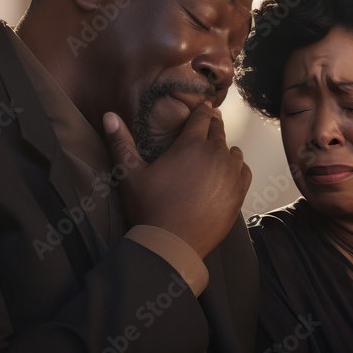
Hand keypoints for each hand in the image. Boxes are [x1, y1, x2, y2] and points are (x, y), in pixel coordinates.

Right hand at [103, 104, 251, 257]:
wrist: (171, 244)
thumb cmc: (149, 208)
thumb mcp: (130, 174)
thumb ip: (120, 142)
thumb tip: (108, 115)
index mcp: (191, 145)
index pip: (202, 116)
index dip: (202, 110)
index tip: (203, 107)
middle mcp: (215, 155)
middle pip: (219, 131)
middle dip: (212, 126)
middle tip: (208, 124)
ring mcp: (230, 175)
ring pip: (233, 151)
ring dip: (224, 149)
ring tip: (214, 153)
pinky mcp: (238, 194)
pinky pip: (244, 171)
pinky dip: (237, 169)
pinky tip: (227, 172)